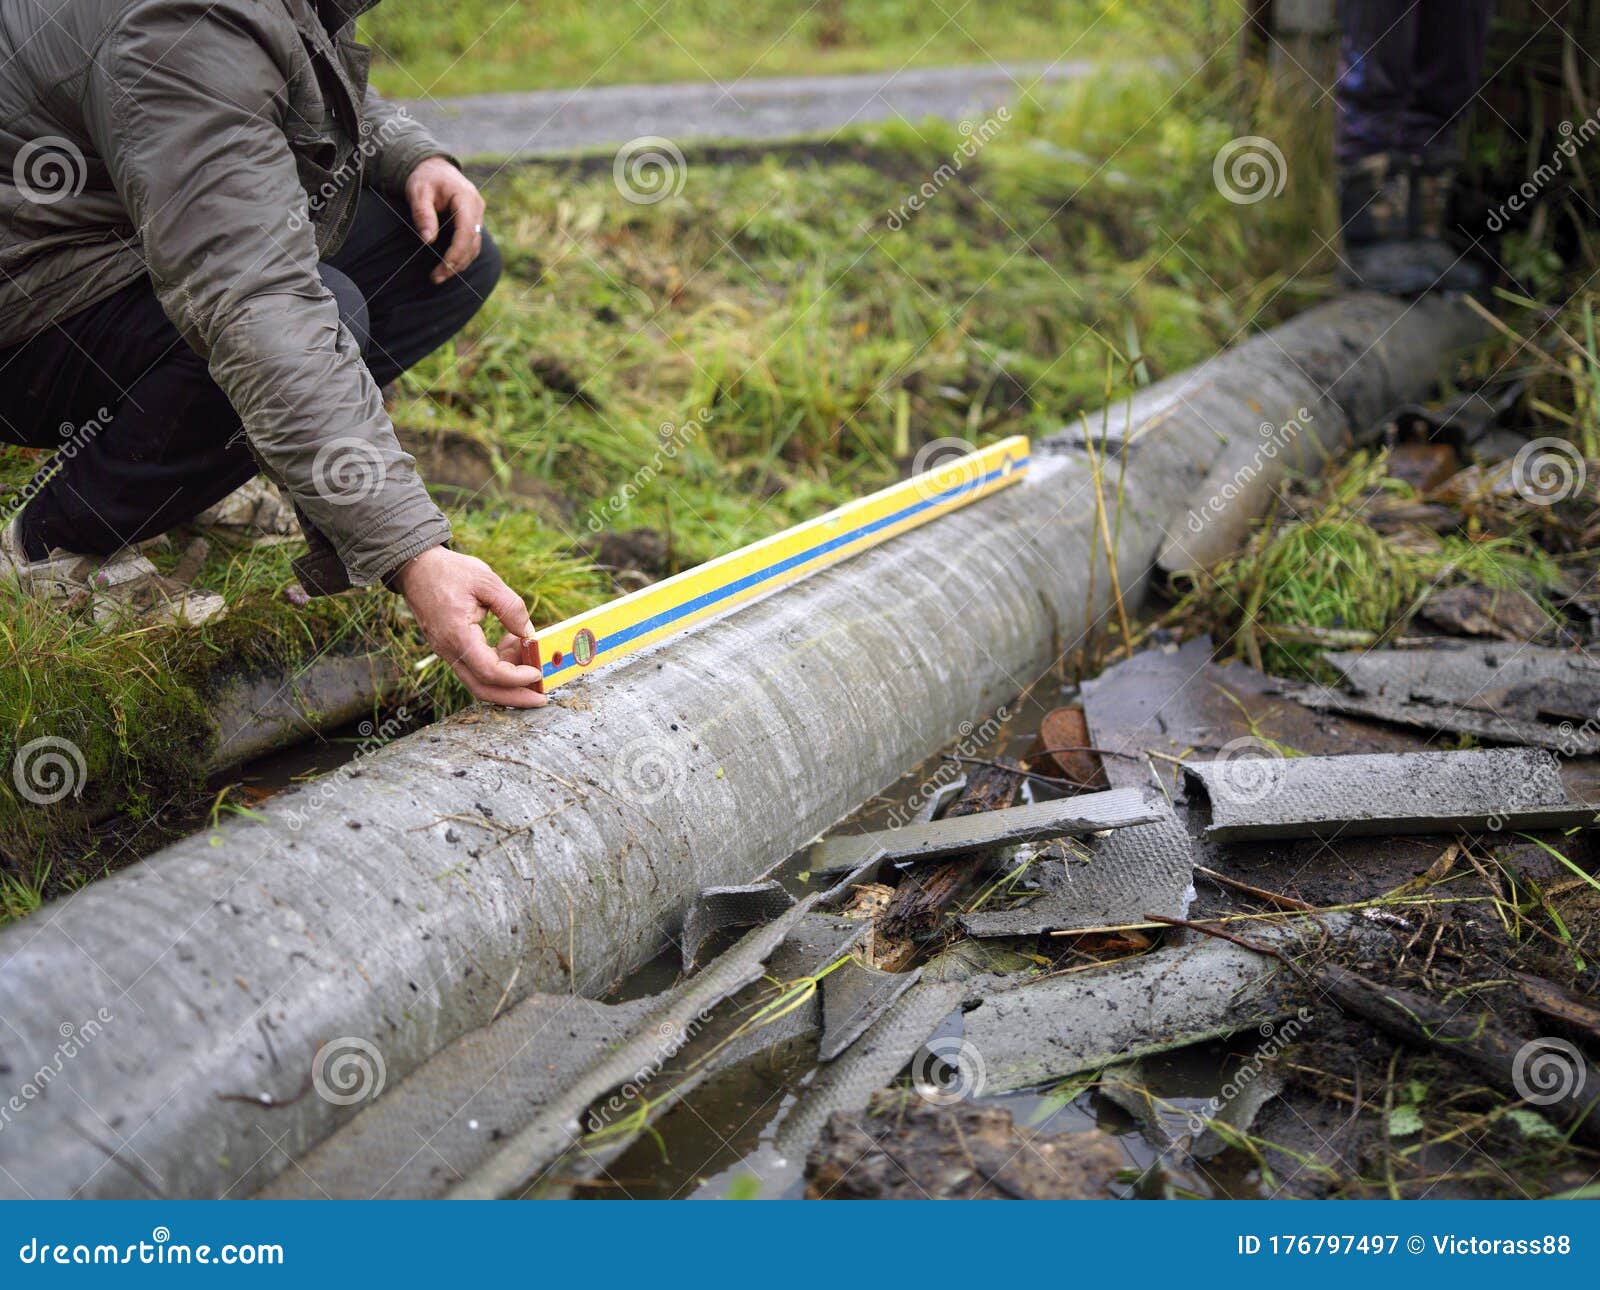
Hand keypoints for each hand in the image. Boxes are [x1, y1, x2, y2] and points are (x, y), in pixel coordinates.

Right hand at [395, 545, 545, 707]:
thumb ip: (511, 608)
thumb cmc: (448, 571)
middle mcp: (449, 650)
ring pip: (479, 681)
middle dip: (514, 697)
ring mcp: (448, 652)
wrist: (416, 568)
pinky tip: (512, 646)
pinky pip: (475, 667)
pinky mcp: (451, 649)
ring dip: (507, 680)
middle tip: (540, 698)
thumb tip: (529, 634)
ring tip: (530, 658)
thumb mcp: (486, 580)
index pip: (489, 671)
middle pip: (483, 688)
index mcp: (457, 635)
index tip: (537, 673)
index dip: (516, 678)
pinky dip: (497, 665)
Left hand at [404, 156, 485, 284]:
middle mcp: (477, 208)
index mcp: (466, 198)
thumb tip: (428, 241)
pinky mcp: (473, 223)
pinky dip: (461, 257)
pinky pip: (471, 244)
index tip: (443, 268)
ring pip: (474, 247)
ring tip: (439, 276)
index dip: (456, 253)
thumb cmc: (424, 178)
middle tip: (436, 278)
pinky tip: (447, 266)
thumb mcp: (418, 192)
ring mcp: (478, 216)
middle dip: (456, 264)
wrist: (434, 167)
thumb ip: (423, 214)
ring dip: (459, 264)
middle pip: (472, 243)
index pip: (466, 231)